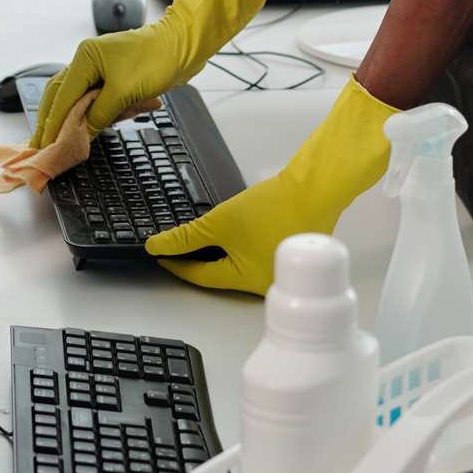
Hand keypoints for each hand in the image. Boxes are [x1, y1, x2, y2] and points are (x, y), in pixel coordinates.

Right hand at [32, 0, 270, 145]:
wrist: (185, 45)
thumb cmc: (156, 59)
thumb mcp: (123, 93)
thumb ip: (98, 115)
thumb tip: (80, 135)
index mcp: (85, 58)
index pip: (61, 97)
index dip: (52, 124)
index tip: (45, 146)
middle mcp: (88, 62)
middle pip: (63, 97)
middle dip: (59, 123)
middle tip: (46, 147)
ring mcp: (102, 70)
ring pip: (86, 102)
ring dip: (97, 117)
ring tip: (117, 119)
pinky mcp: (117, 78)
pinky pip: (105, 101)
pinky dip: (114, 112)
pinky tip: (138, 108)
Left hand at [145, 77, 397, 292]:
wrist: (314, 189)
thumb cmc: (276, 208)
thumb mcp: (221, 221)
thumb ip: (187, 237)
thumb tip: (158, 245)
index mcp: (247, 282)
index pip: (201, 277)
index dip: (177, 265)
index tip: (160, 257)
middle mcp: (264, 283)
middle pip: (219, 274)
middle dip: (197, 260)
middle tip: (174, 249)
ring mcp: (278, 269)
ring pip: (236, 263)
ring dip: (217, 252)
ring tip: (199, 239)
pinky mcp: (286, 253)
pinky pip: (253, 253)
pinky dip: (237, 245)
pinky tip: (231, 232)